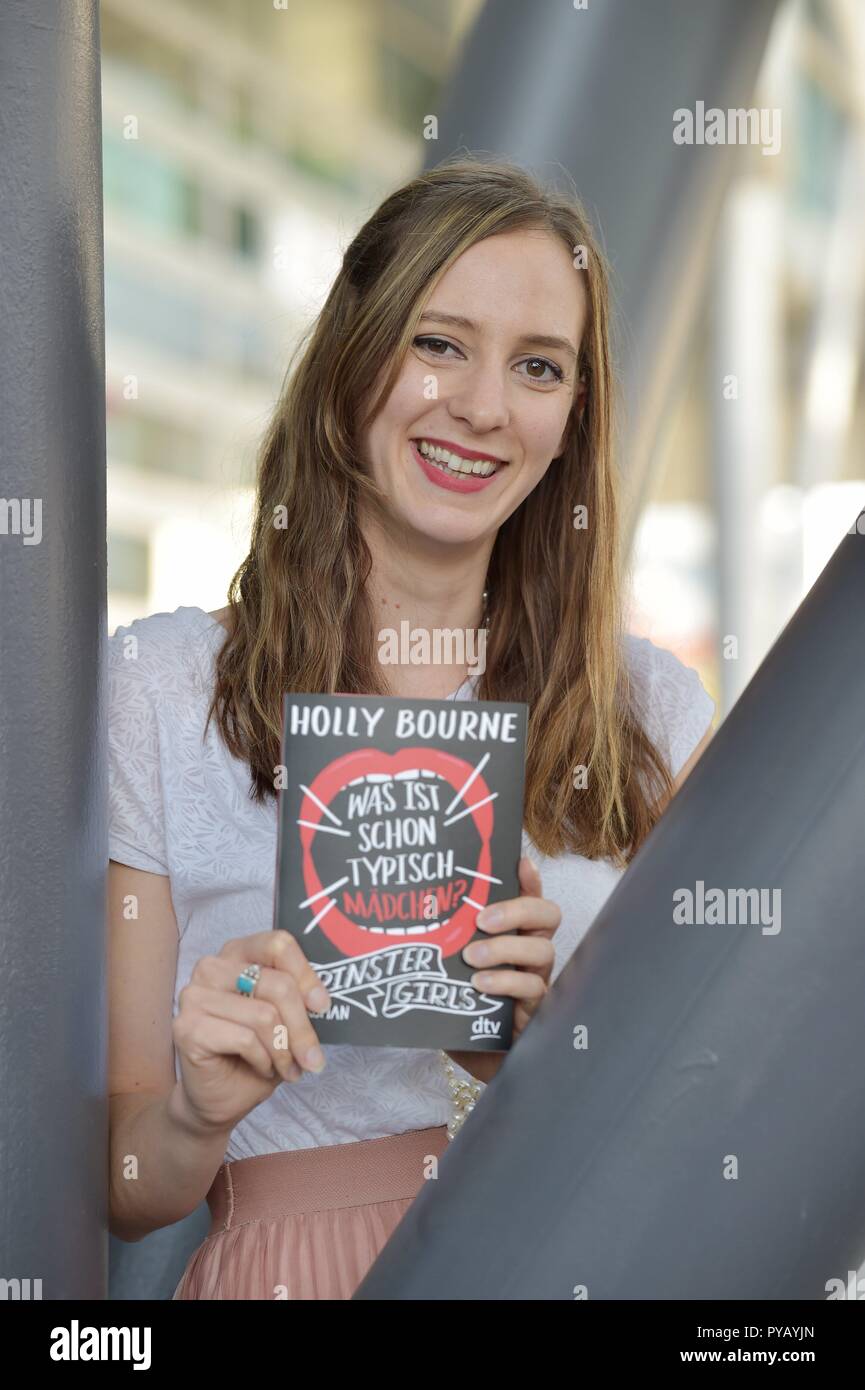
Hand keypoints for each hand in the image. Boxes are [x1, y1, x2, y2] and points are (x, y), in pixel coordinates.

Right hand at [172, 930, 331, 1136]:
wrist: (218, 1098)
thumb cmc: (254, 1055)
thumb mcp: (285, 1021)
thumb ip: (298, 1000)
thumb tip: (321, 999)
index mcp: (237, 954)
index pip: (278, 945)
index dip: (306, 976)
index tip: (322, 1006)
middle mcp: (211, 968)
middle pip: (277, 984)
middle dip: (302, 1029)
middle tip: (312, 1059)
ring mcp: (194, 996)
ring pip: (264, 1015)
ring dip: (283, 1050)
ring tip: (286, 1068)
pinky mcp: (187, 1027)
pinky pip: (244, 1039)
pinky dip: (263, 1060)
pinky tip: (261, 1069)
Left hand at [462, 855, 560, 1044]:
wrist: (474, 1058)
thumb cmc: (463, 1007)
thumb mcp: (451, 970)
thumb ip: (444, 944)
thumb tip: (404, 914)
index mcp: (514, 936)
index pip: (530, 898)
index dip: (530, 879)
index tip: (519, 861)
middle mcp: (532, 954)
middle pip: (547, 916)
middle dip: (518, 909)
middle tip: (482, 919)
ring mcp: (537, 981)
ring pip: (542, 951)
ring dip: (506, 948)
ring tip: (472, 957)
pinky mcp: (536, 1012)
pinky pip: (531, 988)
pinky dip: (505, 982)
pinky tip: (480, 985)